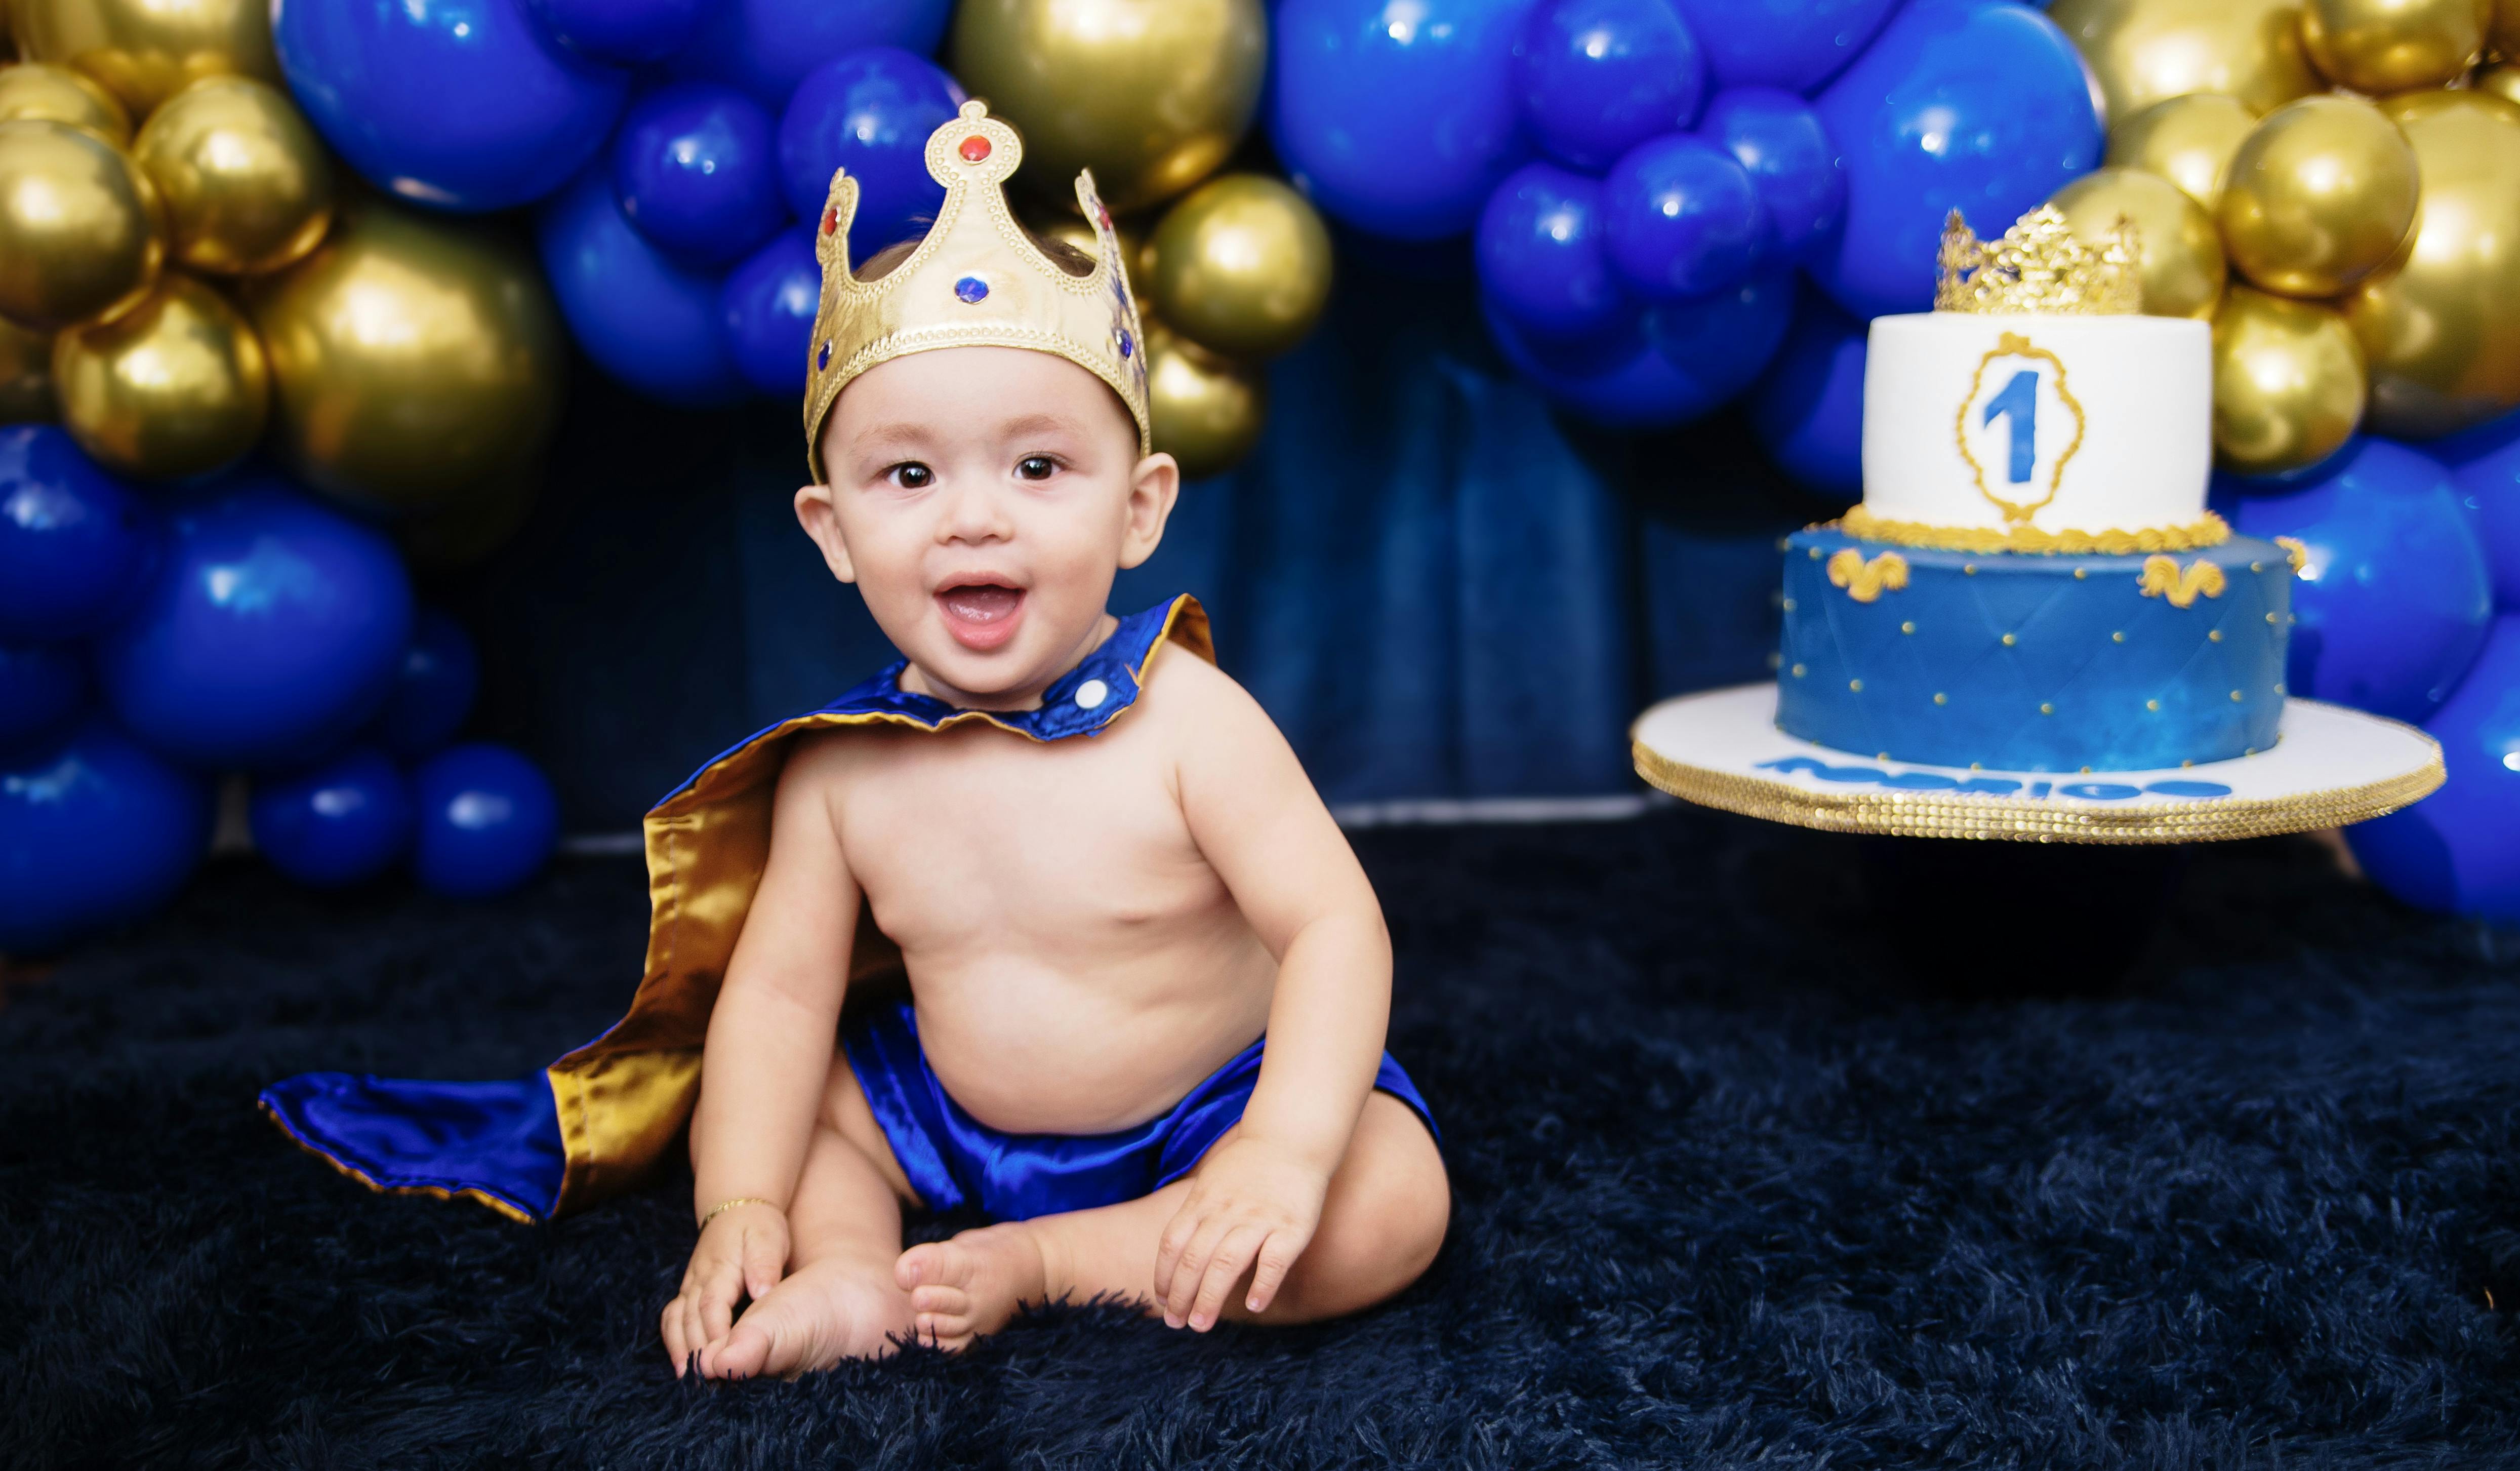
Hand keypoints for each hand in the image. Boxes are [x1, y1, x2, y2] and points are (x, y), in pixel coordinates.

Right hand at [661, 1201, 788, 1376]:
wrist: (737, 1206)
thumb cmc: (759, 1225)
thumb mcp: (769, 1239)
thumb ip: (765, 1265)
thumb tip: (763, 1292)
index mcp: (719, 1268)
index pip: (712, 1307)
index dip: (715, 1336)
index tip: (721, 1361)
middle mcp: (698, 1279)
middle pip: (690, 1319)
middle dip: (695, 1351)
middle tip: (704, 1383)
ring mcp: (689, 1284)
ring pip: (676, 1320)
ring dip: (679, 1349)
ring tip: (688, 1380)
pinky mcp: (688, 1289)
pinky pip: (672, 1317)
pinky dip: (673, 1340)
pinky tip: (682, 1363)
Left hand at [1152, 1134, 1329, 1330]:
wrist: (1291, 1138)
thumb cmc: (1248, 1167)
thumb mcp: (1210, 1184)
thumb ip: (1195, 1216)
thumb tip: (1176, 1257)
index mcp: (1203, 1201)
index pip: (1173, 1243)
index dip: (1164, 1276)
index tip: (1162, 1301)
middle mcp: (1226, 1211)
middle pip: (1194, 1258)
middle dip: (1181, 1296)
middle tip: (1176, 1323)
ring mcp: (1259, 1219)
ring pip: (1226, 1263)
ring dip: (1210, 1297)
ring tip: (1201, 1324)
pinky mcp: (1292, 1227)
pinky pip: (1274, 1261)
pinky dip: (1263, 1285)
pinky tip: (1254, 1306)